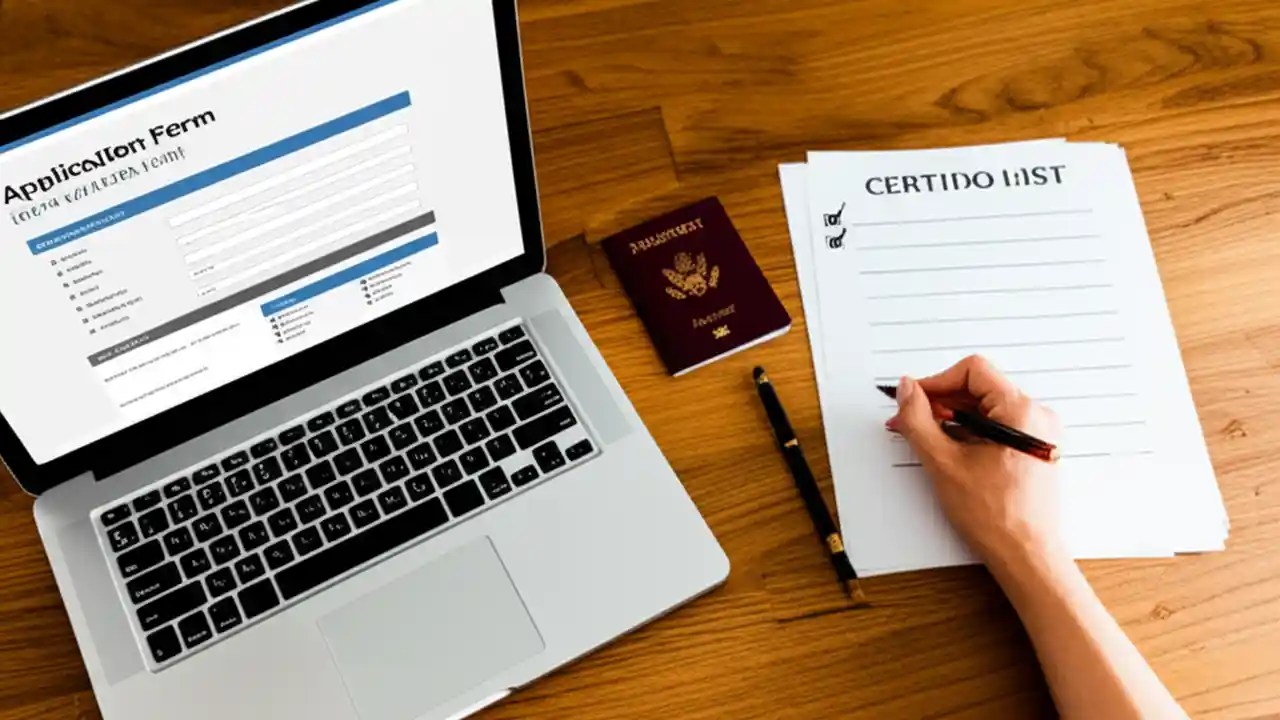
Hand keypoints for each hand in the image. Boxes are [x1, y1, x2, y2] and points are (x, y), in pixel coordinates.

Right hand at [887, 356, 1064, 567]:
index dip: (936, 382)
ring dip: (952, 420)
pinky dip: (969, 433)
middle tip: (912, 422)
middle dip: (940, 403)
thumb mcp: (944, 463)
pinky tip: (950, 454)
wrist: (1026, 556)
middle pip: (979, 388)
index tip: (914, 399)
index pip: (973, 371)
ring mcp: (1038, 434)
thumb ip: (919, 420)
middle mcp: (1036, 417)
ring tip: (928, 442)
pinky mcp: (1033, 450)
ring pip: (986, 408)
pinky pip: (997, 426)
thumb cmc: (997, 518)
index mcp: (1021, 412)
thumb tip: (908, 391)